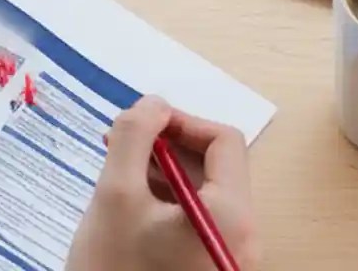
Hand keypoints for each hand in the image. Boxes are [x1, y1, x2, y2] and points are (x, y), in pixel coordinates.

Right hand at [66, 96, 259, 270]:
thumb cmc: (114, 269)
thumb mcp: (116, 193)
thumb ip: (134, 136)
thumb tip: (153, 104)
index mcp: (232, 216)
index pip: (223, 141)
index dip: (180, 121)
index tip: (139, 124)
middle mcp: (243, 238)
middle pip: (216, 167)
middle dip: (167, 147)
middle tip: (122, 145)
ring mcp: (229, 257)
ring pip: (204, 193)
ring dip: (164, 173)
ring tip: (120, 174)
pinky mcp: (211, 268)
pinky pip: (198, 219)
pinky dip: (167, 202)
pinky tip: (130, 206)